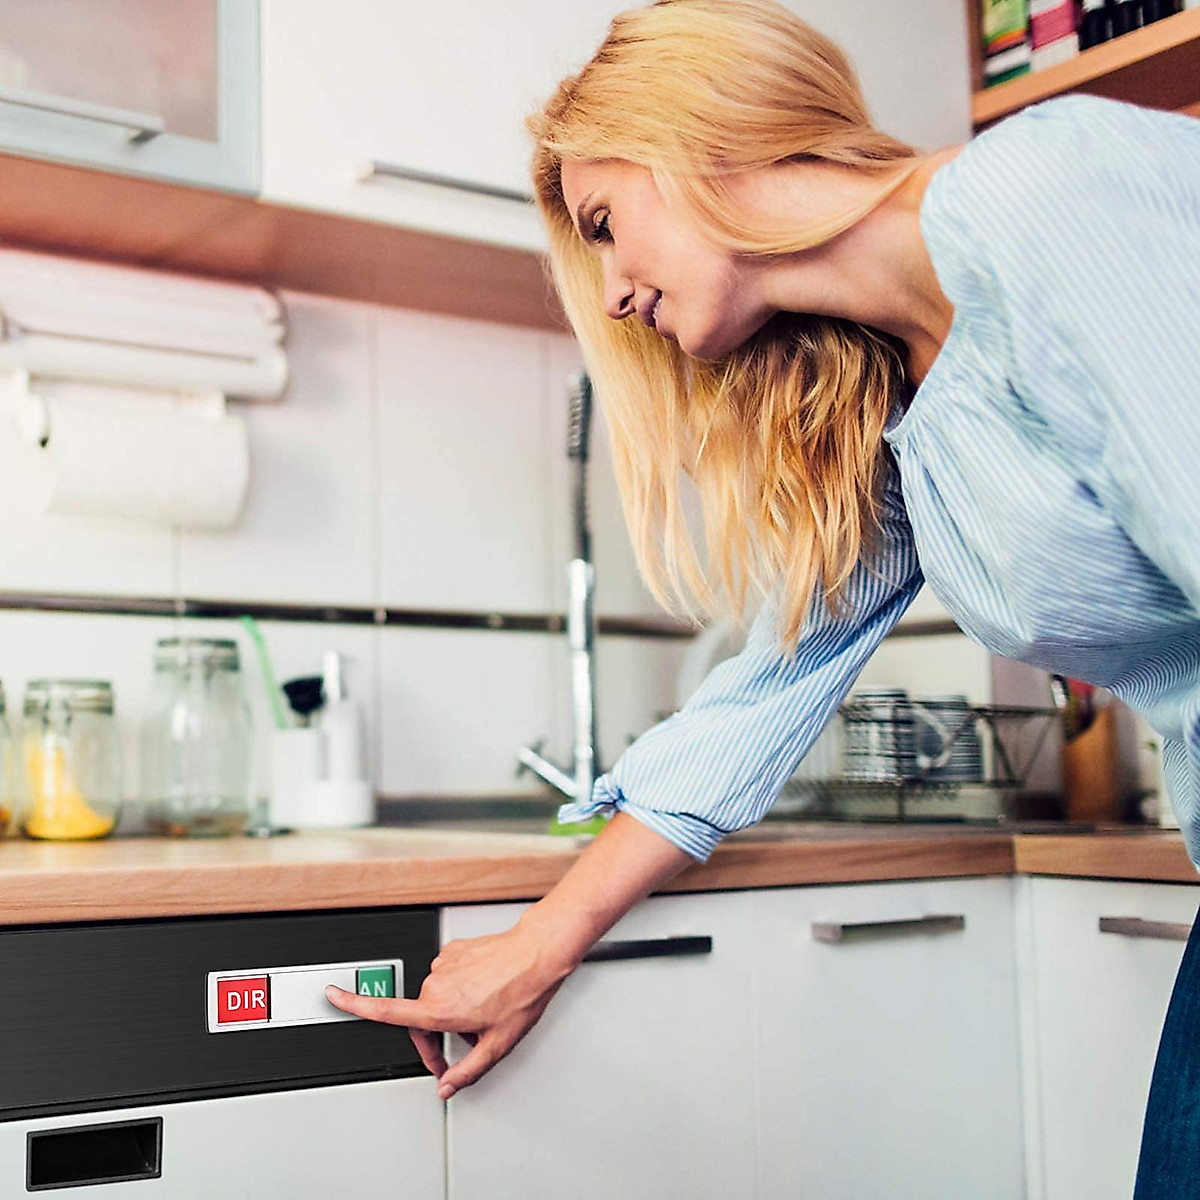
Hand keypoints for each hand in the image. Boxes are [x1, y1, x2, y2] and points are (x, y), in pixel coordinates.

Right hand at [324, 918, 571, 1100]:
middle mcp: (436, 984)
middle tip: (456, 1053)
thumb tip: (448, 1087)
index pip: (386, 1011)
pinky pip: (448, 976)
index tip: (332, 995)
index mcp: (440, 1009)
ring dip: (449, 1011)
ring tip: (481, 1015)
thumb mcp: (498, 1044)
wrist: (537, 953)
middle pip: (418, 1017)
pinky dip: (458, 989)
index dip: (354, 1005)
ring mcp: (444, 964)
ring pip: (435, 997)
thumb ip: (467, 1070)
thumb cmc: (521, 993)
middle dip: (433, 1038)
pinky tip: (481, 992)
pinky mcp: (453, 949)